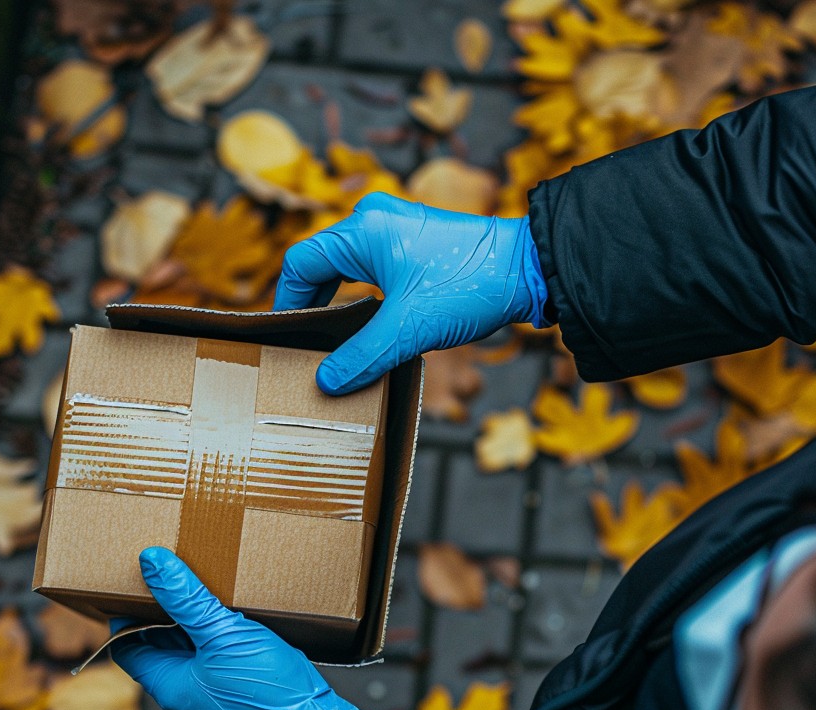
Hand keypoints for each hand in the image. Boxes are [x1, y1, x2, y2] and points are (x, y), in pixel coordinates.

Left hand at [110, 547, 387, 709]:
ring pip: (192, 642)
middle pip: (158, 640)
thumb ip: (187, 600)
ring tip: (199, 576)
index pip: (126, 643)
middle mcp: (186, 685)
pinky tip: (235, 603)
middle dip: (159, 606)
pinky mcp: (241, 680)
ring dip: (193, 613)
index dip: (123, 610)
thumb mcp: (222, 637)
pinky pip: (220, 647)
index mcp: (167, 681)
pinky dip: (220, 624)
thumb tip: (152, 563)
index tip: (132, 578)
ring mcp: (214, 684)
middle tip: (166, 568)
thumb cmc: (265, 696)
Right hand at [274, 192, 548, 394]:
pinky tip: (370, 329)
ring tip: (335, 343)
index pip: (301, 264)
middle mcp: (373, 221)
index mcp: (362, 230)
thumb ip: (362, 356)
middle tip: (306, 346)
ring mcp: (396, 230)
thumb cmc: (468, 286)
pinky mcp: (416, 246)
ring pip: (349, 270)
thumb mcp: (408, 329)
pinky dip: (364, 299)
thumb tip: (325, 383)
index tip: (286, 338)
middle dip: (313, 306)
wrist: (530, 269)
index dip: (288, 302)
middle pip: (322, 266)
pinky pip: (373, 271)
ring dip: (340, 304)